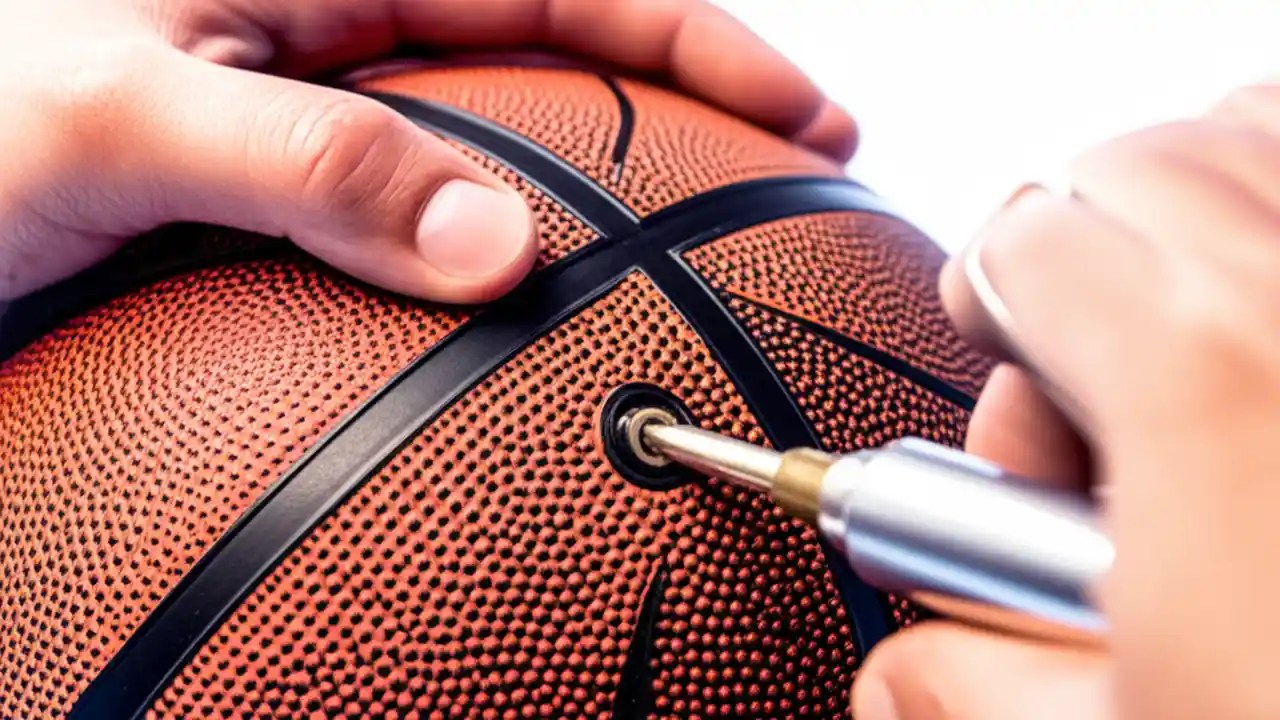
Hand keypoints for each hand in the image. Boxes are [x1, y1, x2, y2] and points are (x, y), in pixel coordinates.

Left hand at [0, 0, 854, 303]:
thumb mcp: (110, 119)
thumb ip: (308, 161)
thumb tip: (501, 242)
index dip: (696, 39)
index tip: (807, 115)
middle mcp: (334, 38)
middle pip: (561, 55)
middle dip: (692, 99)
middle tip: (804, 170)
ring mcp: (323, 129)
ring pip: (505, 149)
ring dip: (614, 191)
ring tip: (713, 247)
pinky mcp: (295, 212)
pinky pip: (426, 237)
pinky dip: (501, 275)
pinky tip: (542, 317)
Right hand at [852, 83, 1279, 719]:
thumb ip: (961, 691)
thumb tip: (897, 676)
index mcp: (1197, 372)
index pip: (1022, 243)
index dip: (990, 327)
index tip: (1024, 428)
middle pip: (1125, 166)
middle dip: (1077, 263)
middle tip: (1112, 415)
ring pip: (1247, 128)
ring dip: (1191, 208)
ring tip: (1204, 341)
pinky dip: (1277, 197)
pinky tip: (1276, 328)